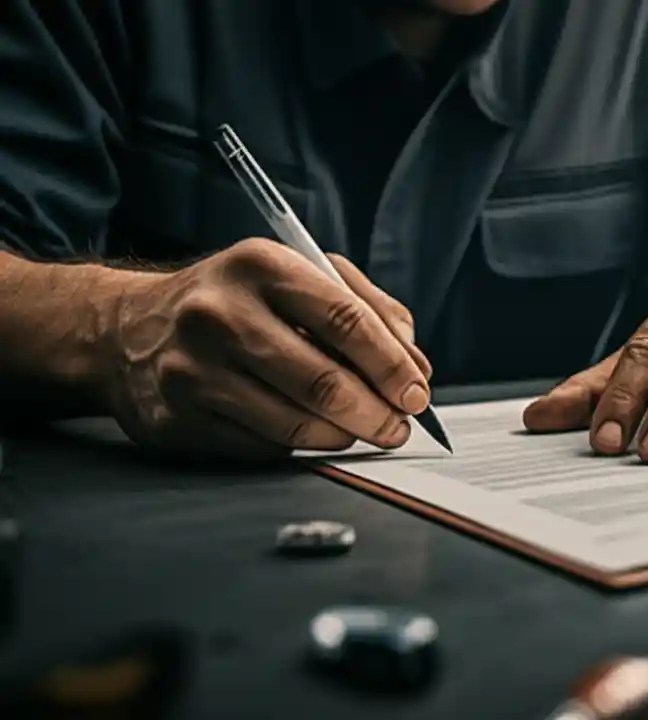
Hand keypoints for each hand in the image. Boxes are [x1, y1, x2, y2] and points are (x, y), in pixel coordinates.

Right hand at [99, 238, 430, 457]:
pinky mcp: (176, 417)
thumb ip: (369, 309)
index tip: (417, 393)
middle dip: (377, 413)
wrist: (126, 329)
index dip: (392, 364)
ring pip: (296, 423)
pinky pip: (262, 446)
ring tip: (362, 431)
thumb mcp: (299, 276)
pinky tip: (308, 432)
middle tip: (399, 427)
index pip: (347, 320)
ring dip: (344, 435)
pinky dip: (298, 445)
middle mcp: (220, 313)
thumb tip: (415, 367)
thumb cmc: (237, 301)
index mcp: (261, 266)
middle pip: (324, 382)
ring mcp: (193, 369)